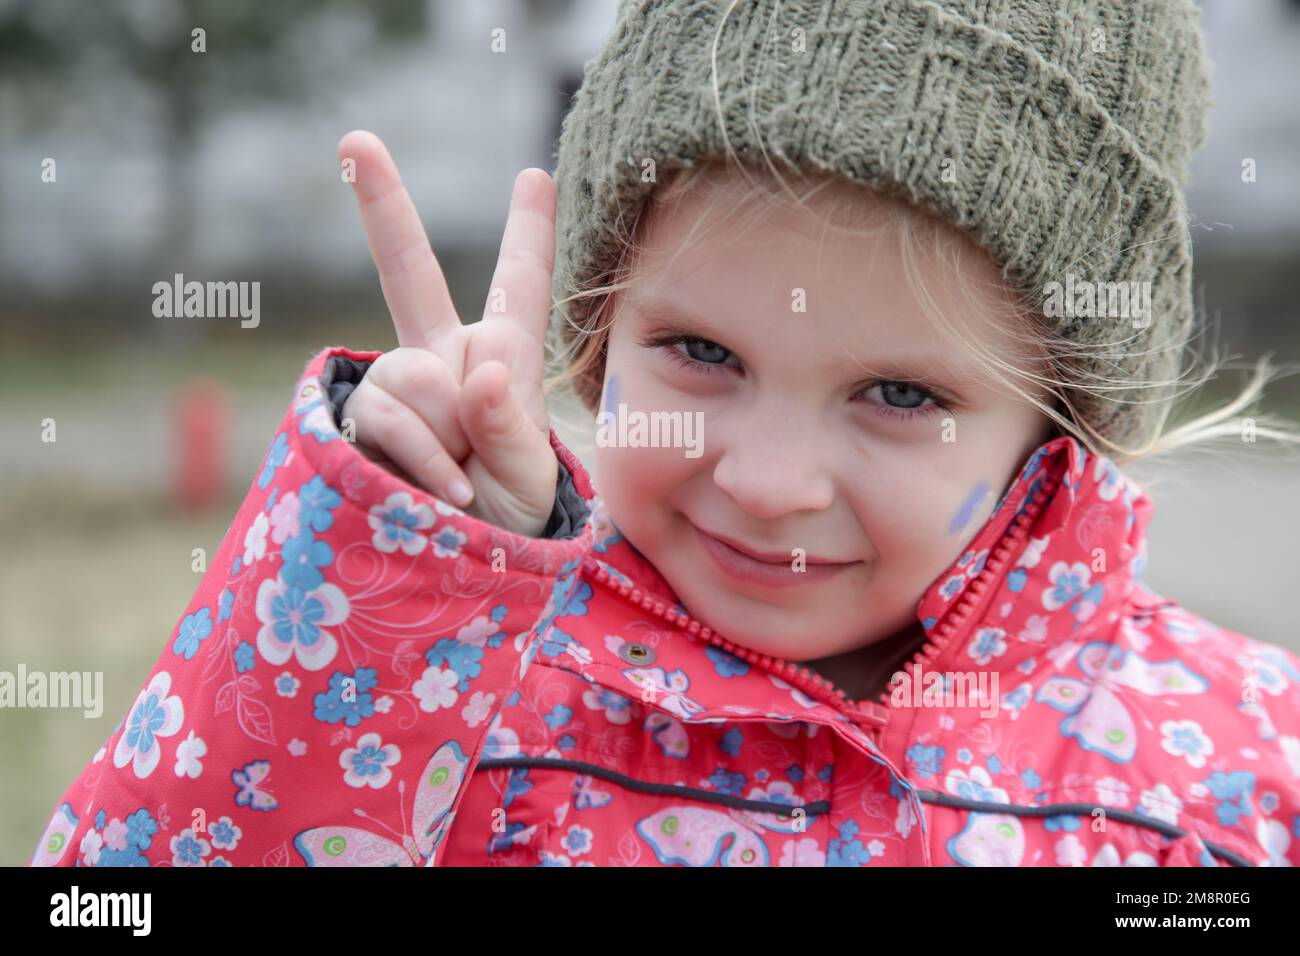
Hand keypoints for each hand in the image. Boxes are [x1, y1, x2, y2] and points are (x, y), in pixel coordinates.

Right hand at [336, 130, 558, 537]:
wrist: (462, 574)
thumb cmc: (512, 521)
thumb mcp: (532, 480)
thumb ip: (511, 426)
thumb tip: (480, 369)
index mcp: (502, 362)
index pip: (519, 291)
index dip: (528, 234)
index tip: (534, 175)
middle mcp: (442, 362)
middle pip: (409, 275)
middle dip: (382, 207)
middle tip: (355, 140)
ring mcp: (397, 389)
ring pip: (413, 377)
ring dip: (445, 435)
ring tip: (464, 479)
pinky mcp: (359, 422)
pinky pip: (389, 415)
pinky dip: (424, 456)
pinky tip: (443, 489)